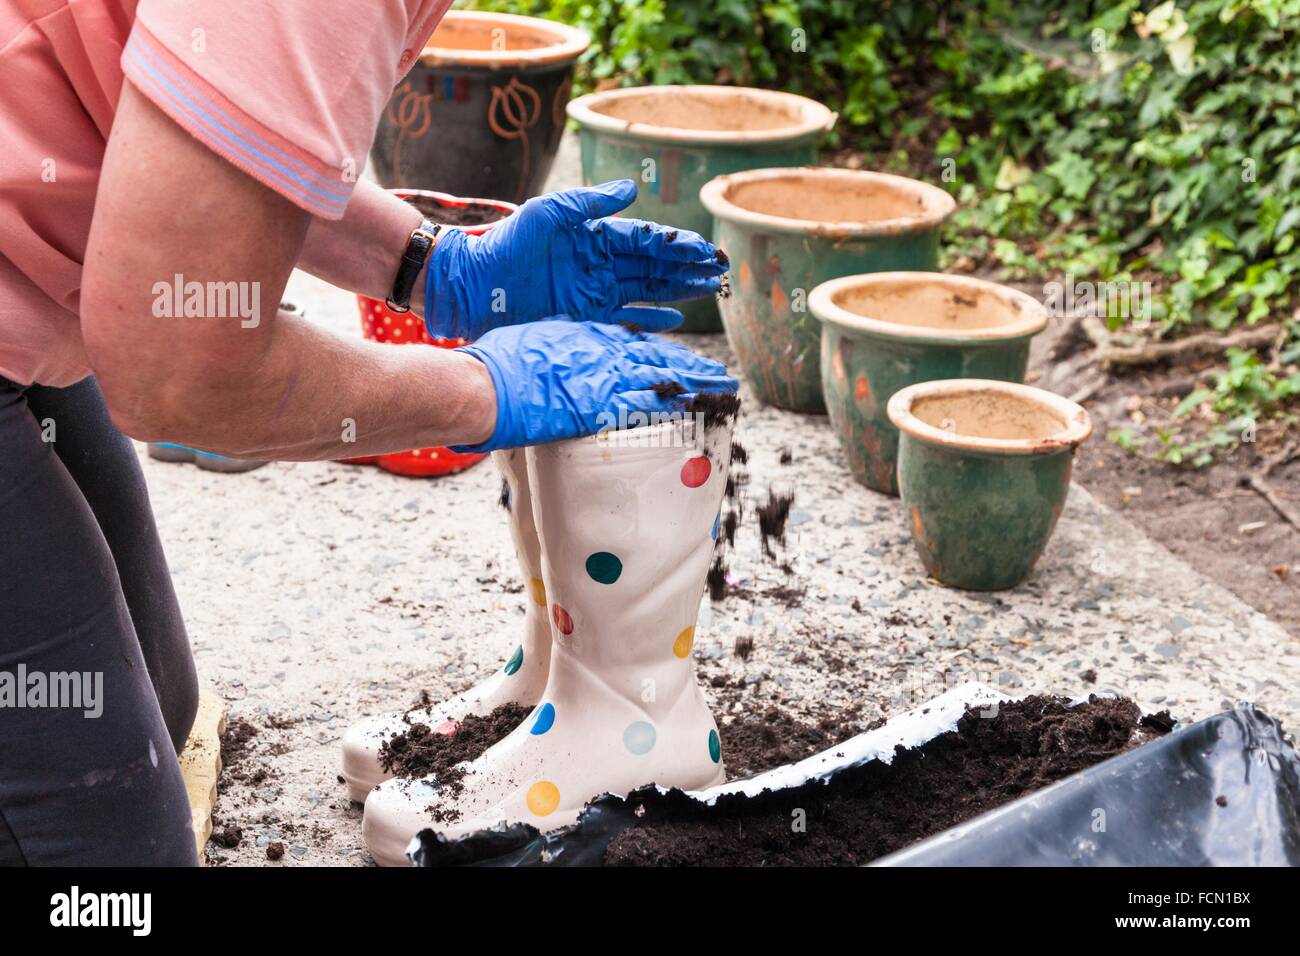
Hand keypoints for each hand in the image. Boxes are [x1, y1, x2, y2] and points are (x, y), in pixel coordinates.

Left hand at [424, 180, 725, 340]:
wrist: (475, 285)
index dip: (676, 243)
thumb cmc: (506, 244)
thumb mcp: (547, 214)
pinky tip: (675, 319)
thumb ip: (589, 202)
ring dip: (679, 289)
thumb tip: (631, 187)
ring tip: (709, 289)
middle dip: (687, 267)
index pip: (645, 239)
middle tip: (720, 271)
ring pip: (647, 289)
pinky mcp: (585, 317)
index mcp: (594, 236)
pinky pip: (626, 318)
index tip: (705, 248)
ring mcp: (595, 292)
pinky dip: (650, 318)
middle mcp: (600, 264)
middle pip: (654, 265)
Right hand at [448, 313, 737, 451]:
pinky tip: (698, 408)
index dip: (662, 352)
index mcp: (584, 334)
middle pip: (658, 357)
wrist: (485, 383)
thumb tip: (559, 358)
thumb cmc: (495, 364)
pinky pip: (648, 403)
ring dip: (698, 384)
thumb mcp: (531, 342)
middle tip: (721, 376)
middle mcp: (601, 350)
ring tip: (726, 390)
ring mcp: (604, 375)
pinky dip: (675, 404)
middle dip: (692, 367)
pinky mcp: (603, 402)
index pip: (634, 341)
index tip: (682, 361)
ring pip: (663, 377)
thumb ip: (554, 348)